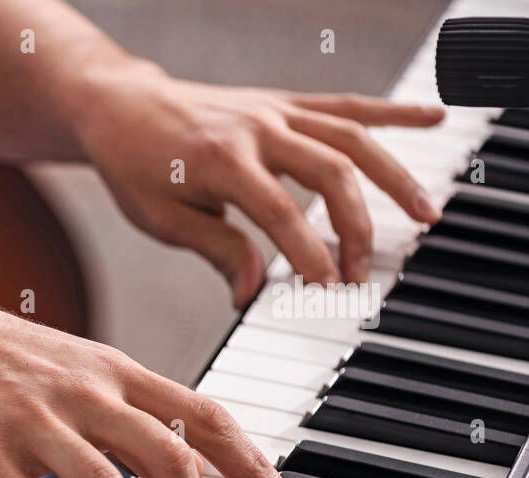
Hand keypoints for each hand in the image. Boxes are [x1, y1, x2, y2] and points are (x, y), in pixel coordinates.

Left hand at [70, 61, 444, 303]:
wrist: (121, 108)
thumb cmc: (136, 167)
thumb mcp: (161, 218)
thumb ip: (214, 250)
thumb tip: (248, 294)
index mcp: (221, 160)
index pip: (280, 212)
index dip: (309, 252)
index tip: (327, 288)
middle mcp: (256, 129)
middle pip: (329, 174)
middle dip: (355, 226)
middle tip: (361, 273)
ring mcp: (275, 111)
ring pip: (351, 138)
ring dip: (394, 175)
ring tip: (425, 214)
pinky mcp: (284, 104)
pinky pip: (346, 106)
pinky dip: (392, 113)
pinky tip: (434, 119)